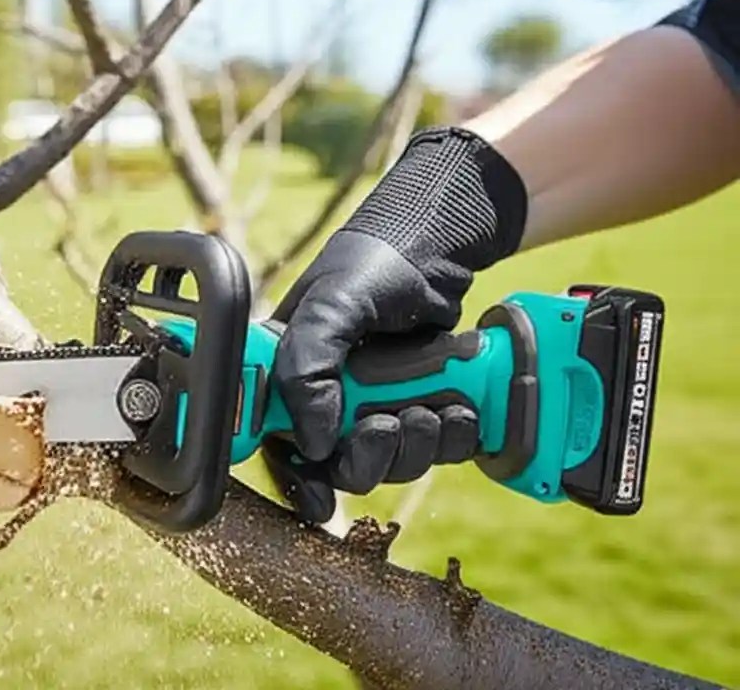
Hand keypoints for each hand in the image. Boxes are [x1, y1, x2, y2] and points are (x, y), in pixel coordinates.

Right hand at [263, 127, 527, 524]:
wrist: (439, 250)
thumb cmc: (372, 266)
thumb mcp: (329, 307)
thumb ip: (307, 368)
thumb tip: (315, 442)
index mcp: (288, 382)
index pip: (281, 450)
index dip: (302, 479)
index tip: (322, 491)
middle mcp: (329, 403)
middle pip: (342, 469)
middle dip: (371, 456)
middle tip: (388, 424)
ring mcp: (377, 408)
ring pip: (392, 465)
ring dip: (416, 447)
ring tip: (432, 408)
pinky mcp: (422, 410)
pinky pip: (436, 451)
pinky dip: (452, 438)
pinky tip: (459, 409)